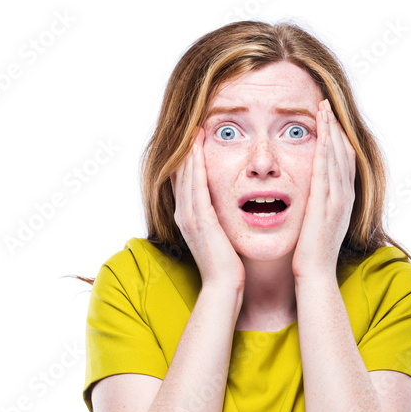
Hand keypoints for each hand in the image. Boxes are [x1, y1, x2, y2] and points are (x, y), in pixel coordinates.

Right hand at [172, 129, 245, 289]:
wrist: (226, 288)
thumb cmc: (229, 265)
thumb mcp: (222, 235)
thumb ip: (220, 218)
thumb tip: (229, 205)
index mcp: (189, 217)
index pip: (185, 180)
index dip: (190, 157)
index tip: (197, 136)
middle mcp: (184, 214)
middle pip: (181, 173)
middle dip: (187, 148)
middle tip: (193, 123)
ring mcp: (189, 217)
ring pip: (185, 175)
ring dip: (189, 150)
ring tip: (194, 127)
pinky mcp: (199, 220)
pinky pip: (195, 186)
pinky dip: (195, 165)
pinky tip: (197, 148)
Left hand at [291, 98, 355, 279]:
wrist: (315, 276)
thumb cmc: (311, 254)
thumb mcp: (317, 223)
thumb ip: (316, 206)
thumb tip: (310, 195)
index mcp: (343, 199)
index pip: (344, 159)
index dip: (337, 136)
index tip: (328, 117)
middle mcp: (344, 196)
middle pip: (344, 151)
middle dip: (335, 126)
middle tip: (326, 102)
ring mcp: (337, 200)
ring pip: (336, 156)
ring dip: (330, 130)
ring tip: (322, 108)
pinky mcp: (325, 205)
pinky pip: (325, 171)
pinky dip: (323, 150)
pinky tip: (318, 133)